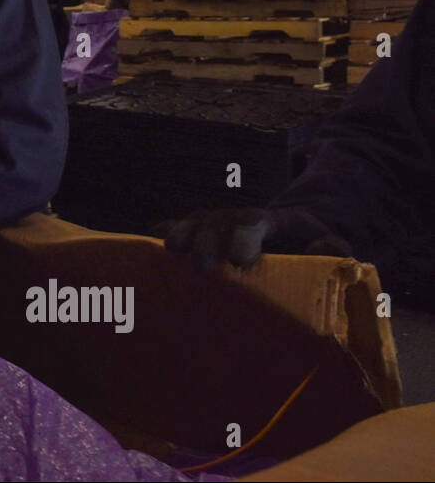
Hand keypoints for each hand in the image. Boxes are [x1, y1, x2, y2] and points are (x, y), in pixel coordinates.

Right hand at [152, 206, 350, 271]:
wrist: (294, 231)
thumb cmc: (311, 245)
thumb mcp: (331, 244)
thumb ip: (334, 248)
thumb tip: (323, 248)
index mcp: (272, 220)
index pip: (254, 221)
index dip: (244, 237)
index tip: (240, 261)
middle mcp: (239, 216)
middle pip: (218, 220)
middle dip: (207, 240)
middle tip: (201, 266)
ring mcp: (217, 223)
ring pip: (195, 221)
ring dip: (182, 234)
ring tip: (171, 251)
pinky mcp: (200, 233)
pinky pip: (177, 227)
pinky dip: (162, 232)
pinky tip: (148, 242)